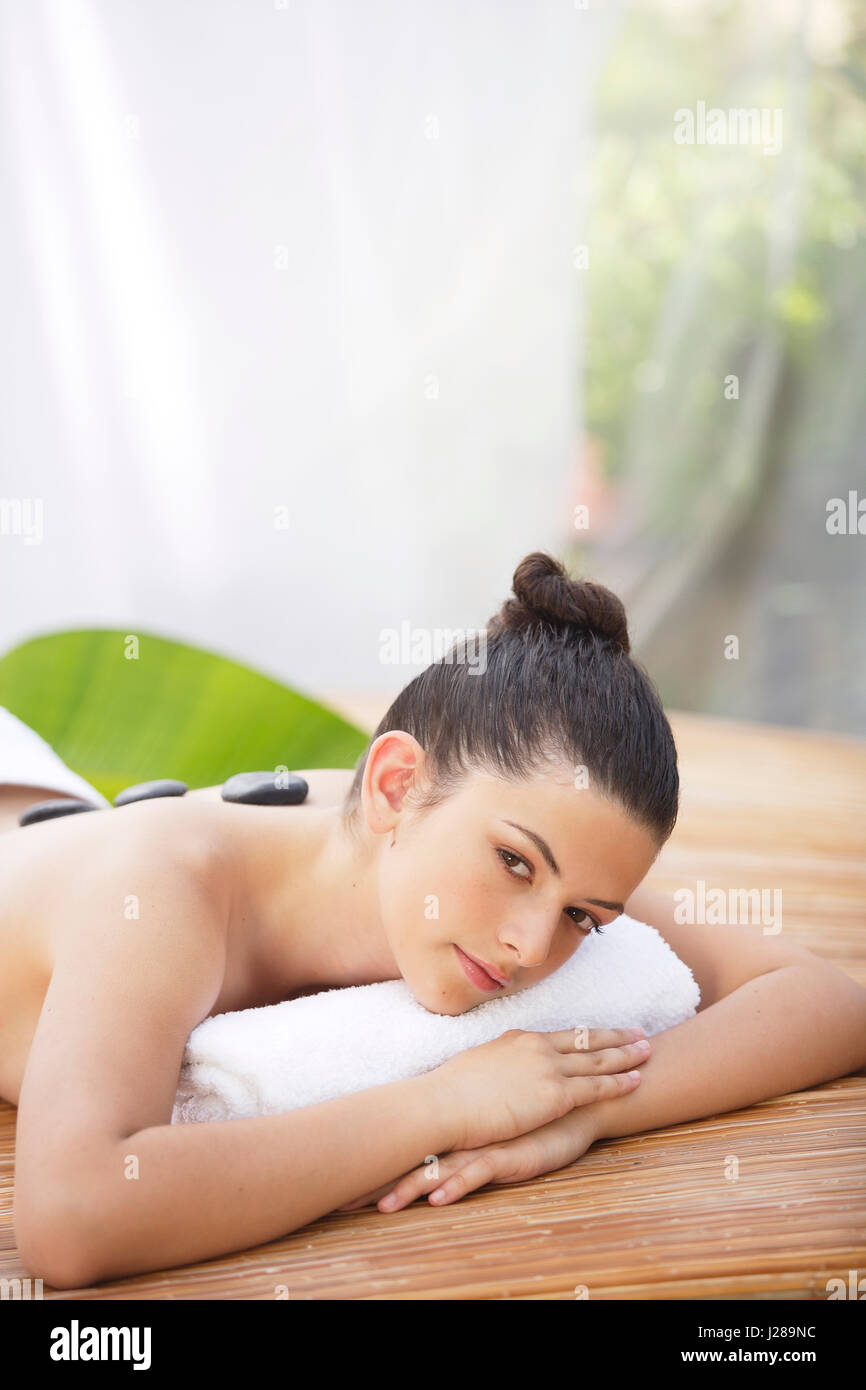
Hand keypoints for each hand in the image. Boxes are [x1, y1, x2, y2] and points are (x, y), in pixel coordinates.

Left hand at [337, 1104, 602, 1212]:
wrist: (574, 1103)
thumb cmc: (528, 1115)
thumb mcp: (488, 1128)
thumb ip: (461, 1133)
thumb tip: (429, 1143)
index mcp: (451, 1130)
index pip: (403, 1147)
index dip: (372, 1163)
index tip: (337, 1179)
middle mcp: (460, 1137)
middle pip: (410, 1159)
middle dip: (376, 1181)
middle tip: (339, 1199)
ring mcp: (482, 1146)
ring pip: (438, 1170)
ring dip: (409, 1190)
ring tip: (382, 1207)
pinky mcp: (507, 1155)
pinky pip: (477, 1174)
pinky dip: (455, 1186)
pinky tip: (438, 1199)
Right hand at [422, 1025, 650, 1151]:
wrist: (444, 1104)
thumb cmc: (451, 1093)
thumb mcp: (476, 1068)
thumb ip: (496, 1067)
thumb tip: (497, 1073)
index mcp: (518, 1040)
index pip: (561, 1036)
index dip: (586, 1034)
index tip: (604, 1032)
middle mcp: (538, 1048)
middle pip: (586, 1039)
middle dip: (616, 1037)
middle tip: (639, 1032)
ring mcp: (549, 1069)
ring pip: (598, 1060)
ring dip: (627, 1056)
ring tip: (649, 1051)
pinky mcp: (555, 1095)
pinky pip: (597, 1087)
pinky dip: (620, 1083)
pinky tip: (637, 1080)